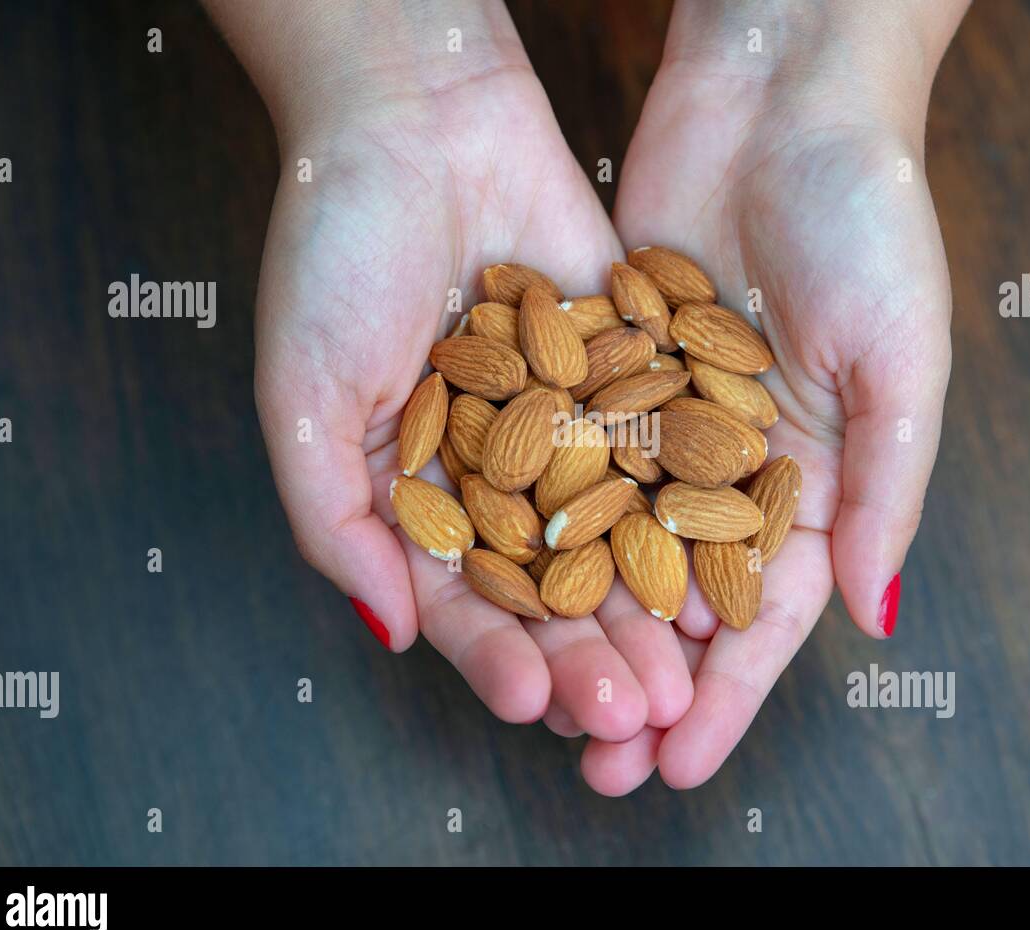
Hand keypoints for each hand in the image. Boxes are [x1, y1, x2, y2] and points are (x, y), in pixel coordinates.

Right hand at [221, 2, 694, 737]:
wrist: (416, 117)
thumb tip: (386, 630)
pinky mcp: (630, 372)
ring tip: (685, 668)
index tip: (535, 700)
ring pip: (621, 533)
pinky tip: (724, 562)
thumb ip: (336, 521)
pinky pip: (664, 448)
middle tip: (632, 712)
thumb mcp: (306, 398)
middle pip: (554, 583)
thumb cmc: (334, 251)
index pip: (463, 601)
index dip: (498, 657)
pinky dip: (692, 507)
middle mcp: (500, 471)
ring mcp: (570, 424)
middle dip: (591, 652)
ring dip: (652, 604)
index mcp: (419, 495)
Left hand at [586, 0, 962, 792]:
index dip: (727, 693)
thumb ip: (886, 490)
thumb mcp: (900, 361)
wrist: (782, 93)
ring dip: (581, 620)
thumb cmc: (871, 217)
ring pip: (614, 541)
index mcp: (820, 473)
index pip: (768, 612)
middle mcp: (735, 458)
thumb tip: (876, 616)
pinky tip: (500, 578)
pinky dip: (539, 515)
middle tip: (594, 761)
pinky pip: (569, 452)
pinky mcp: (608, 362)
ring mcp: (665, 414)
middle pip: (680, 595)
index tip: (679, 762)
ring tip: (537, 693)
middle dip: (641, 680)